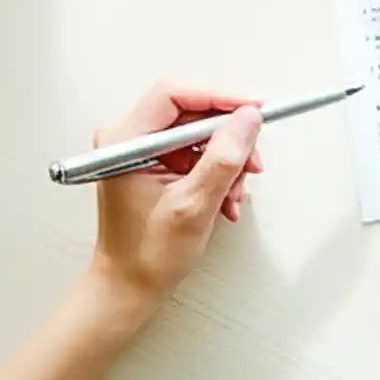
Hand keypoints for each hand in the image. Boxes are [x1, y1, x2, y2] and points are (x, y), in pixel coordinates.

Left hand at [89, 81, 263, 308]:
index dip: (220, 96)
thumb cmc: (146, 255)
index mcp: (124, 140)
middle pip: (192, 110)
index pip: (175, 94)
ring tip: (233, 193)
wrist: (129, 286)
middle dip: (228, 136)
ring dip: (227, 159)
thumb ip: (223, 158)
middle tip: (252, 159)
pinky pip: (197, 150)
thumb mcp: (193, 205)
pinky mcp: (156, 162)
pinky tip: (224, 197)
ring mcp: (143, 149)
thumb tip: (249, 119)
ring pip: (200, 132)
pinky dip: (218, 170)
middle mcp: (129, 137)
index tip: (255, 107)